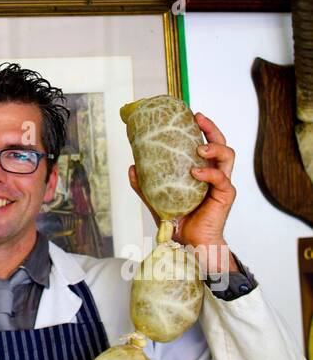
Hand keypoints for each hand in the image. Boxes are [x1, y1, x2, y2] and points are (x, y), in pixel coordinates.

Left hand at [129, 112, 236, 270]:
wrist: (190, 244)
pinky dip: (209, 173)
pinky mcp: (225, 196)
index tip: (192, 115)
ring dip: (214, 147)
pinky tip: (196, 172)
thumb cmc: (179, 221)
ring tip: (199, 148)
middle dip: (212, 128)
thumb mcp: (158, 200)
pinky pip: (222, 179)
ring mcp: (222, 184)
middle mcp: (215, 173)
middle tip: (198, 119)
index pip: (206, 143)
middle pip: (221, 143)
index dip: (202, 127)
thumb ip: (145, 185)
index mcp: (202, 170)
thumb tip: (131, 167)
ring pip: (228, 156)